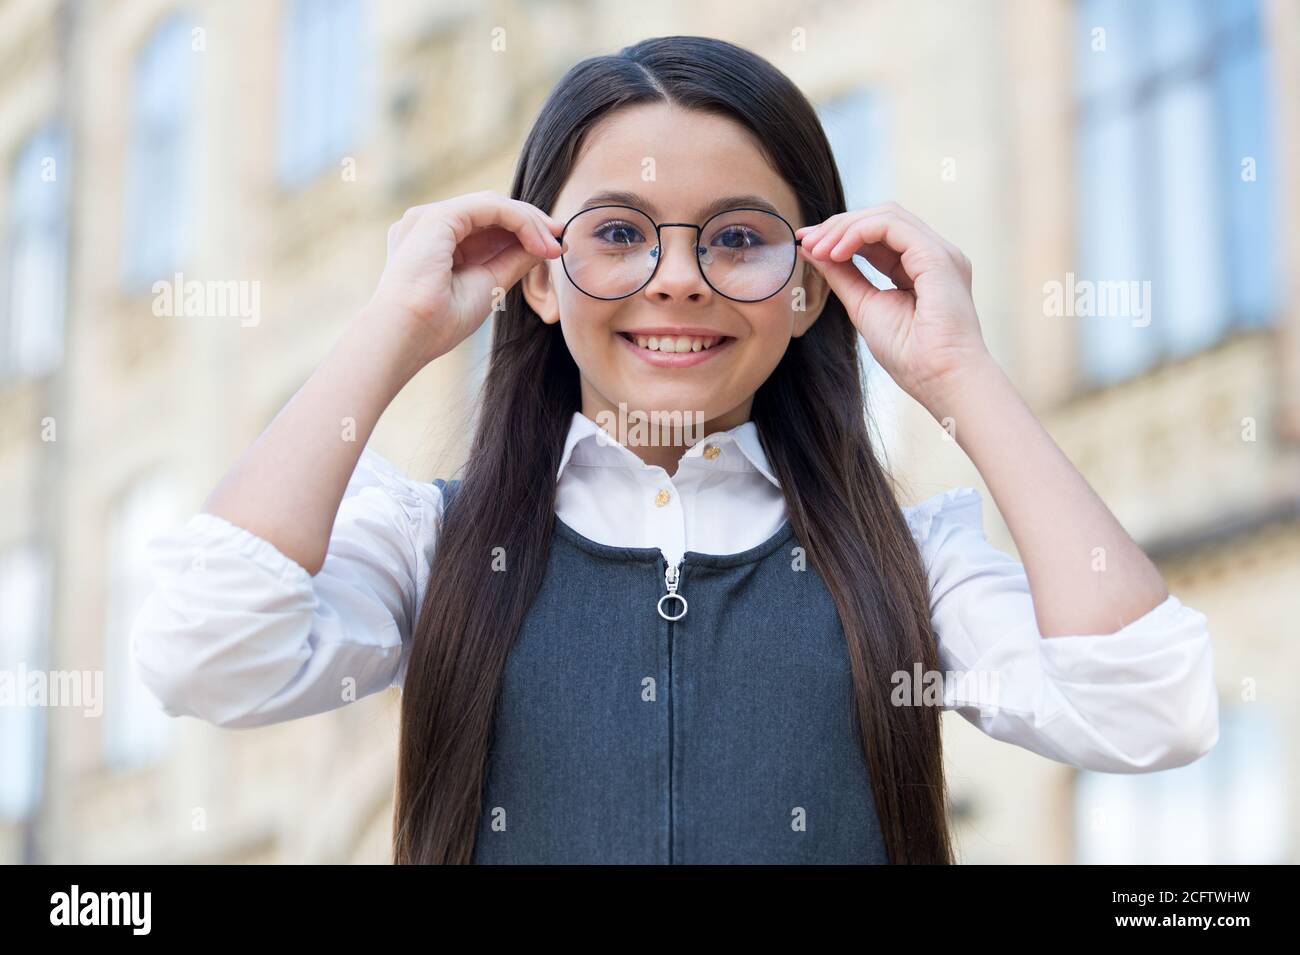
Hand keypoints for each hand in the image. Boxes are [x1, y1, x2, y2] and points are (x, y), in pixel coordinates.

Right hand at [363, 190, 563, 365]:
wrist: (406, 336)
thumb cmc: (438, 322)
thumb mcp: (489, 285)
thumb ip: (512, 261)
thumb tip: (543, 246)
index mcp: (434, 242)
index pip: (486, 226)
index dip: (523, 231)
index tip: (554, 248)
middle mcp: (428, 225)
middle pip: (491, 211)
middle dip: (531, 222)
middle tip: (561, 238)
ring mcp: (430, 218)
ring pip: (493, 205)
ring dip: (529, 222)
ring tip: (552, 244)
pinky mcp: (438, 217)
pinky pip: (490, 207)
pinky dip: (519, 221)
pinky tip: (538, 241)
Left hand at [796, 201, 991, 411]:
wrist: (941, 381)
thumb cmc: (910, 355)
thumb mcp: (864, 305)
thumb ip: (842, 275)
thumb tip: (813, 250)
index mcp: (921, 267)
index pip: (878, 235)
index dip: (840, 234)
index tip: (806, 243)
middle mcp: (933, 254)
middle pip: (881, 219)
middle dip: (838, 226)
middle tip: (807, 241)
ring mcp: (939, 252)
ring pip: (886, 216)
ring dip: (845, 227)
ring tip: (819, 248)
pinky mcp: (937, 256)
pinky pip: (891, 225)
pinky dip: (858, 232)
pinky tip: (837, 252)